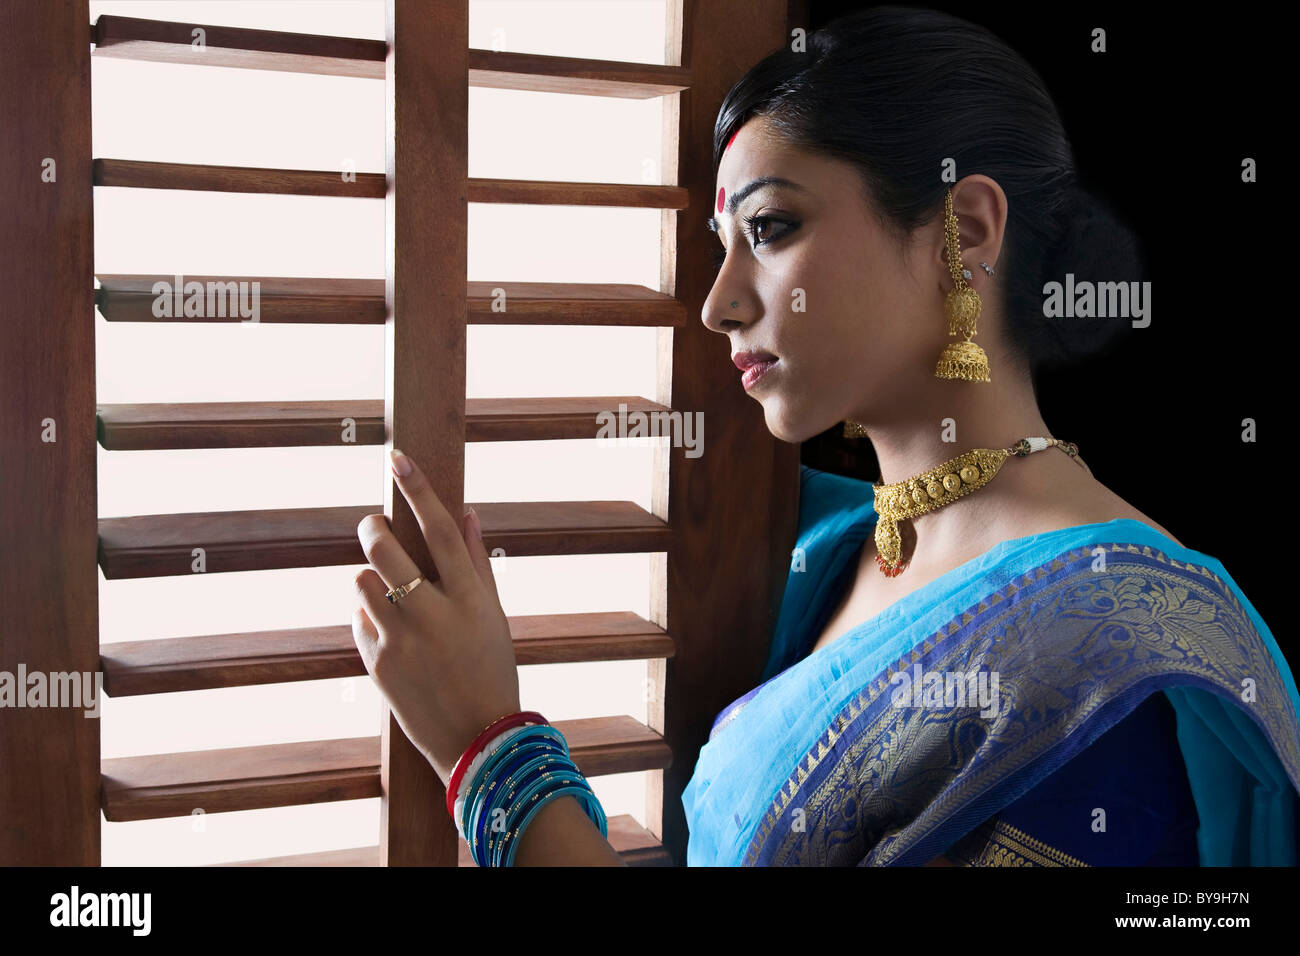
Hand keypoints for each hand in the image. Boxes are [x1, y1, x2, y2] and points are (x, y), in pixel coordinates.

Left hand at [350, 448, 521, 786]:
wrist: (477, 739)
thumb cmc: (492, 671)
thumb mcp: (493, 616)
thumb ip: (476, 563)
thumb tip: (466, 513)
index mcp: (471, 599)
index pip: (439, 530)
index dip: (417, 490)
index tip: (397, 459)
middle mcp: (434, 616)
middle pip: (385, 552)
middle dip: (372, 530)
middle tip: (373, 526)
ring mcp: (402, 641)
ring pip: (362, 583)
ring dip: (371, 581)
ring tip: (390, 596)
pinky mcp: (377, 665)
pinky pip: (359, 621)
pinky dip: (371, 619)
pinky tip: (394, 637)